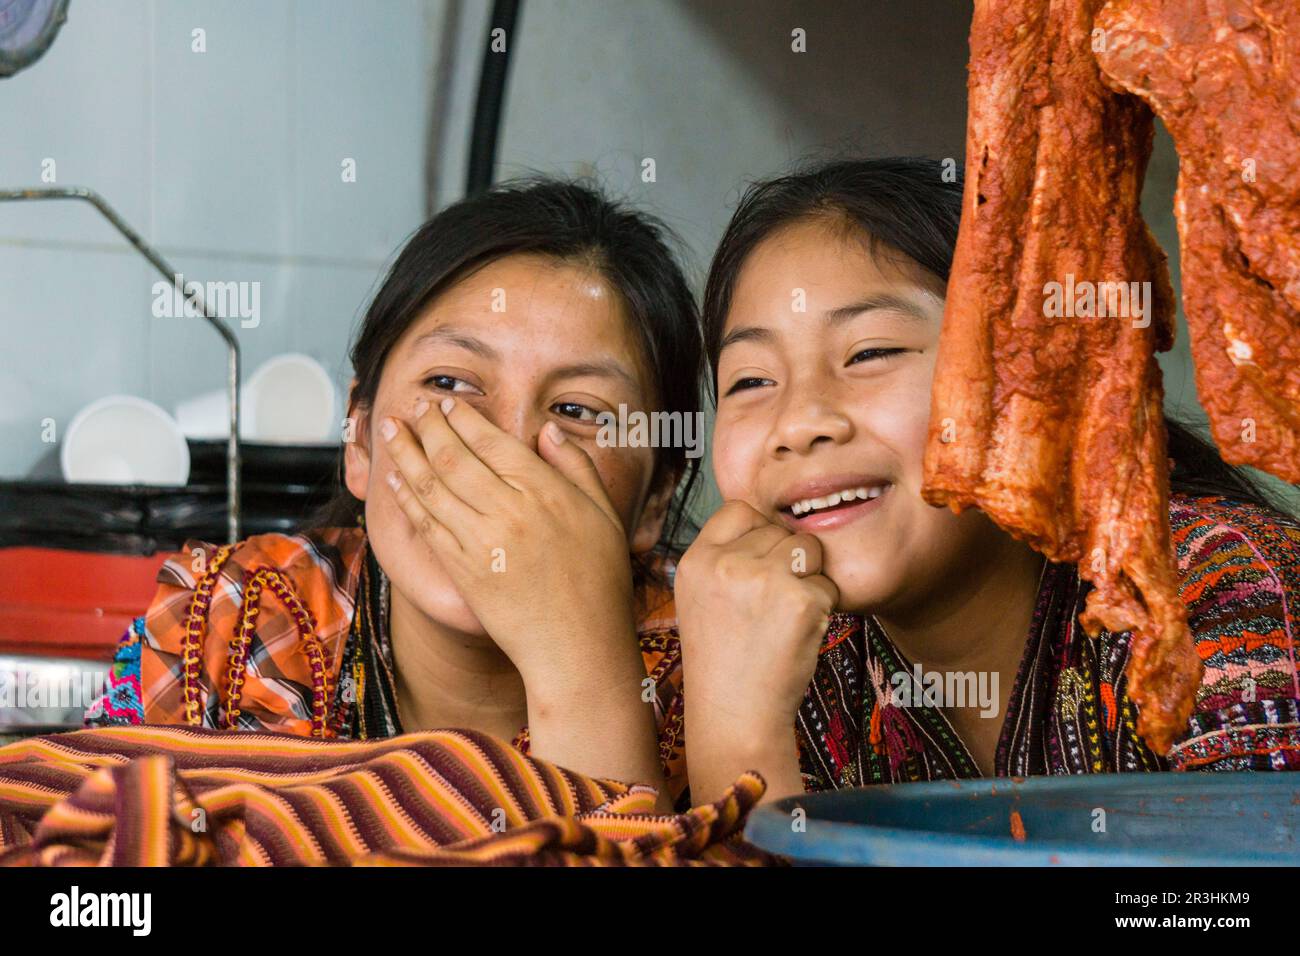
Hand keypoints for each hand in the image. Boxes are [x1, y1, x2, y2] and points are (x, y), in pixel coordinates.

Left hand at [380, 396, 640, 689]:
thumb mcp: (604, 514)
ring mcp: (482, 541)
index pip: (492, 441)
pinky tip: (396, 479)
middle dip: (427, 425)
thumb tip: (547, 430)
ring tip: (391, 430)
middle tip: (411, 406)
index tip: (446, 402)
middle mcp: (509, 510)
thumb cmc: (599, 583)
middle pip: (453, 455)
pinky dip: (407, 497)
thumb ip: (576, 466)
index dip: (462, 418)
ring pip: (432, 485)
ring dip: (405, 452)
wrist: (578, 646)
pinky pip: (427, 524)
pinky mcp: (463, 570)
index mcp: (546, 491)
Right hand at [675, 500, 838, 739]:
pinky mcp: (800, 600)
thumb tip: (765, 527)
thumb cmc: (723, 661)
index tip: (761, 564)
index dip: (759, 532)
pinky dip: (822, 608)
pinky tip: (797, 635)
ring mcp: (763, 579)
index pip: (739, 510)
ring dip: (809, 578)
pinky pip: (828, 584)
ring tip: (785, 616)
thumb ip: (723, 560)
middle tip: (772, 605)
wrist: (735, 715)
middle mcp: (725, 564)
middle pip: (779, 529)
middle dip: (786, 560)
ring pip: (808, 549)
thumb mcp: (699, 600)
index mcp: (695, 561)